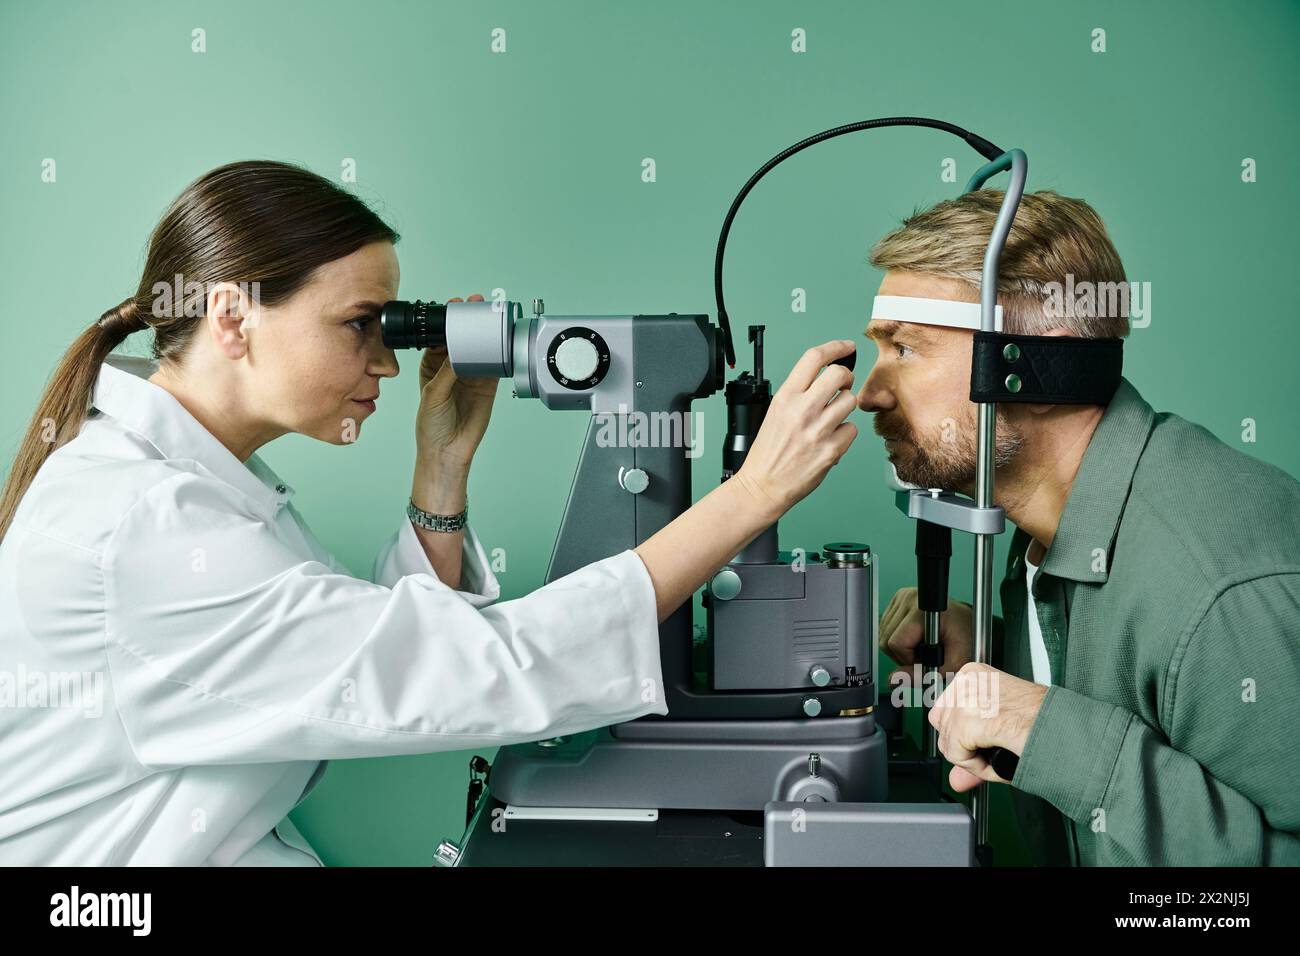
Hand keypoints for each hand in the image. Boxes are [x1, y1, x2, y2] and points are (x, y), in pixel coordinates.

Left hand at [415, 294, 498, 466]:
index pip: (440, 337)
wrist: (448, 451)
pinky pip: (494, 366)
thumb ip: (447, 372)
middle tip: (475, 304)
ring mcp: (470, 376)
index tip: (454, 306)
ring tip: (490, 317)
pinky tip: (501, 342)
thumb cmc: (431, 425)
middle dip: (467, 322)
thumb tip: (459, 352)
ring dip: (484, 334)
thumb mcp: (433, 394)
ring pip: (479, 349)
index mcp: (432, 365)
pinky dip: (498, 354)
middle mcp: (451, 368)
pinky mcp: (487, 386)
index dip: (447, 321)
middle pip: (461, 339)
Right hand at [731, 340, 859, 521]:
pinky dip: (845, 433)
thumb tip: (825, 377)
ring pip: (850, 401)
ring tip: (831, 419)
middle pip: (839, 375)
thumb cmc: (767, 453)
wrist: (762, 486)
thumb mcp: (775, 412)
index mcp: (785, 397)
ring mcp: (818, 430)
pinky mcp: (831, 450)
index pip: (814, 358)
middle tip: (842, 385)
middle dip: (846, 377)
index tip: (845, 347)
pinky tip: (831, 439)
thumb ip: (798, 394)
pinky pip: (852, 429)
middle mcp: (802, 410)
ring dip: (844, 407)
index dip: (835, 348)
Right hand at [881, 590, 972, 686]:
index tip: (926, 657)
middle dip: (903, 655)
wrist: (966, 622)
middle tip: (925, 654)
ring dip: (899, 648)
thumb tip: (893, 679)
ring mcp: (902, 597)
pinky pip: (884, 628)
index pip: (896, 643)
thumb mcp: (952, 663)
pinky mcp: (897, 600)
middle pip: (886, 640)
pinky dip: (897, 638)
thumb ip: (923, 674)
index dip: (909, 658)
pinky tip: (913, 637)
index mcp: (924, 610)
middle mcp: (910, 599)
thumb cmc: (964, 639)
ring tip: (920, 645)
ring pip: (883, 635)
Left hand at [928, 662, 1047, 791]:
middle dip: (964, 745)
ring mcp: (967, 697)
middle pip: (941, 724)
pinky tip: (999, 756)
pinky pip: (956, 754)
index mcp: (974, 674)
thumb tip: (955, 780)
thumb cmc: (1046, 725)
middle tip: (995, 747)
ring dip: (974, 758)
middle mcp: (968, 680)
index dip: (965, 735)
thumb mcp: (999, 735)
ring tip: (1001, 750)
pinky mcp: (970, 718)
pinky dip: (978, 766)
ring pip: (947, 742)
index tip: (989, 738)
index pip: (945, 710)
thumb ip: (972, 755)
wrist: (1067, 728)